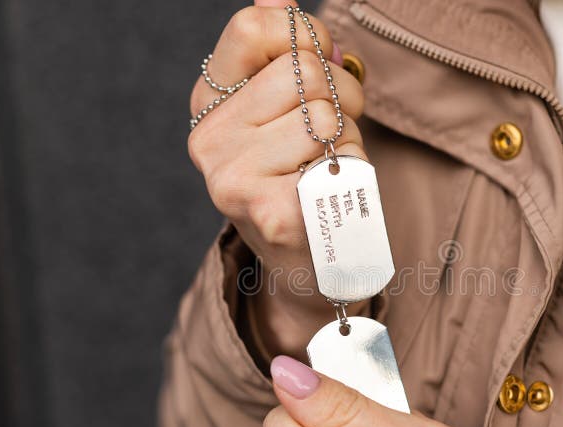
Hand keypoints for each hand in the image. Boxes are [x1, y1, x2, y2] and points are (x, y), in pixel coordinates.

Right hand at [187, 1, 367, 352]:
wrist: (309, 263)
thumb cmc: (304, 177)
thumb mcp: (286, 111)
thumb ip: (284, 55)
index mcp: (210, 104)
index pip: (253, 27)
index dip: (306, 34)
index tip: (322, 61)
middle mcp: (209, 140)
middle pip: (304, 72)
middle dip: (343, 95)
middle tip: (336, 132)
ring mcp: (233, 178)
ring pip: (324, 116)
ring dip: (349, 139)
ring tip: (331, 167)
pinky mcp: (268, 212)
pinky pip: (339, 160)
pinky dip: (353, 173)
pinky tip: (332, 195)